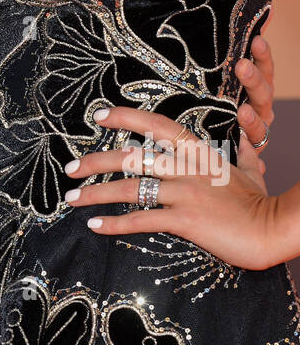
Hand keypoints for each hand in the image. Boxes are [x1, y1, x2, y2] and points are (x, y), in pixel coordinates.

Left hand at [62, 105, 290, 269]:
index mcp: (198, 152)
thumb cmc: (262, 202)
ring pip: (130, 187)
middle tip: (70, 168)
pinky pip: (142, 220)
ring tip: (72, 199)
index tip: (99, 115)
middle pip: (131, 156)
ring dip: (95, 193)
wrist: (274, 228)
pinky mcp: (185, 220)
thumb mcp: (250, 169)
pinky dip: (115, 223)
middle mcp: (186, 167)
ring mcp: (185, 193)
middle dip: (95, 161)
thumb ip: (240, 153)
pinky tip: (95, 225)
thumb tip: (246, 138)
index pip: (156, 125)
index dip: (125, 117)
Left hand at [233, 30, 274, 176]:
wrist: (220, 148)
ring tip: (243, 112)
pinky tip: (250, 155)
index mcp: (256, 88)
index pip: (264, 68)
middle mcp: (259, 108)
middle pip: (262, 93)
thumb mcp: (223, 77)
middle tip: (242, 67)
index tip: (257, 39)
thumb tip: (265, 10)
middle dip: (253, 80)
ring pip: (258, 124)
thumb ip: (242, 48)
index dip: (263, 54)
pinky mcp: (248, 154)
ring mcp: (256, 132)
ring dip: (252, 119)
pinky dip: (251, 155)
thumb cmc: (219, 103)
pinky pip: (251, 154)